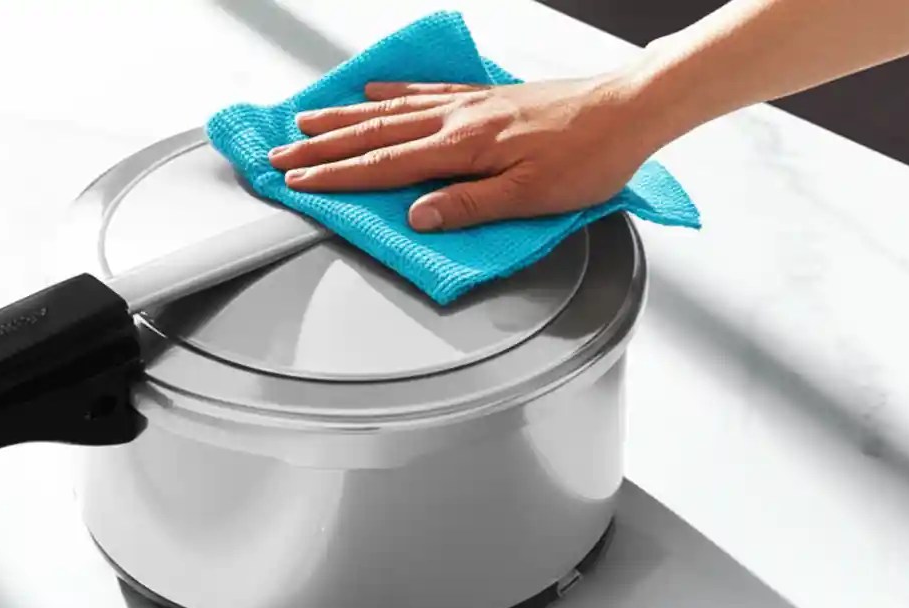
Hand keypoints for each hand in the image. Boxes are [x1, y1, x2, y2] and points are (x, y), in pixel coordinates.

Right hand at [268, 76, 659, 231]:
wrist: (628, 109)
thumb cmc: (589, 158)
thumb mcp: (532, 197)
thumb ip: (471, 206)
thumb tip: (418, 217)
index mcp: (464, 148)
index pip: (384, 166)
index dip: (336, 177)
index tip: (298, 182)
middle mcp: (458, 119)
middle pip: (375, 134)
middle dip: (322, 147)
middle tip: (279, 155)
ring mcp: (469, 103)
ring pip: (391, 108)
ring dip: (344, 118)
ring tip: (307, 121)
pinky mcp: (485, 95)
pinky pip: (424, 90)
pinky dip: (392, 91)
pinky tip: (374, 90)